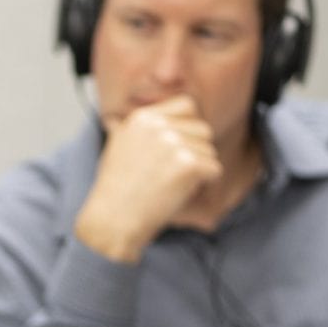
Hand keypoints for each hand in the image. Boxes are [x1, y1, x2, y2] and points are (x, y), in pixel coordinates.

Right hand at [75, 94, 222, 261]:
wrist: (113, 220)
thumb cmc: (114, 191)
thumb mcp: (116, 149)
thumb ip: (131, 130)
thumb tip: (116, 120)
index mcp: (143, 118)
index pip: (187, 106)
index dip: (189, 127)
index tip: (179, 149)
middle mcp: (158, 125)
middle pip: (203, 129)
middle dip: (196, 151)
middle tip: (175, 174)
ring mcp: (174, 143)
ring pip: (210, 151)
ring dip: (199, 170)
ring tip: (172, 186)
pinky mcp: (188, 164)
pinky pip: (214, 169)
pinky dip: (204, 184)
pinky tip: (180, 194)